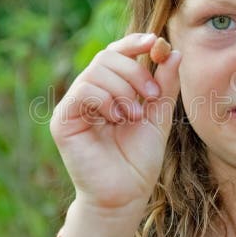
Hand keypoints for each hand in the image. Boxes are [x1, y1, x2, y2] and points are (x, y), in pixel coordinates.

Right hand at [49, 33, 180, 221]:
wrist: (126, 195)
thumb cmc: (140, 159)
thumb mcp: (159, 114)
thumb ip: (164, 84)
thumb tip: (172, 50)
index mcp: (109, 89)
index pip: (116, 53)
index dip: (134, 42)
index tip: (156, 42)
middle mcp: (88, 93)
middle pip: (107, 57)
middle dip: (135, 71)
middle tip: (152, 96)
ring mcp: (73, 105)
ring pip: (96, 71)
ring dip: (123, 89)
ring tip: (134, 116)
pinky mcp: (63, 120)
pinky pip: (83, 91)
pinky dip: (106, 99)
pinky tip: (117, 118)